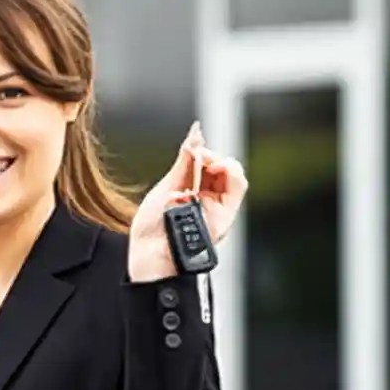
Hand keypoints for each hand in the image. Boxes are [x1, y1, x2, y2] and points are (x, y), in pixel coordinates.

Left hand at [127, 121, 249, 280]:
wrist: (150, 254)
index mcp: (191, 192)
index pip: (206, 164)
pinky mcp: (224, 216)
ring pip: (235, 175)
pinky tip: (218, 165)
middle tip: (199, 153)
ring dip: (223, 161)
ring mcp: (217, 208)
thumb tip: (195, 135)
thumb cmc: (152, 230)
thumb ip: (184, 163)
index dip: (201, 151)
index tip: (192, 146)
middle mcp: (207, 200)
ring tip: (208, 160)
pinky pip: (238, 187)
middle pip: (222, 168)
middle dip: (211, 155)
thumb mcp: (166, 188)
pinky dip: (231, 171)